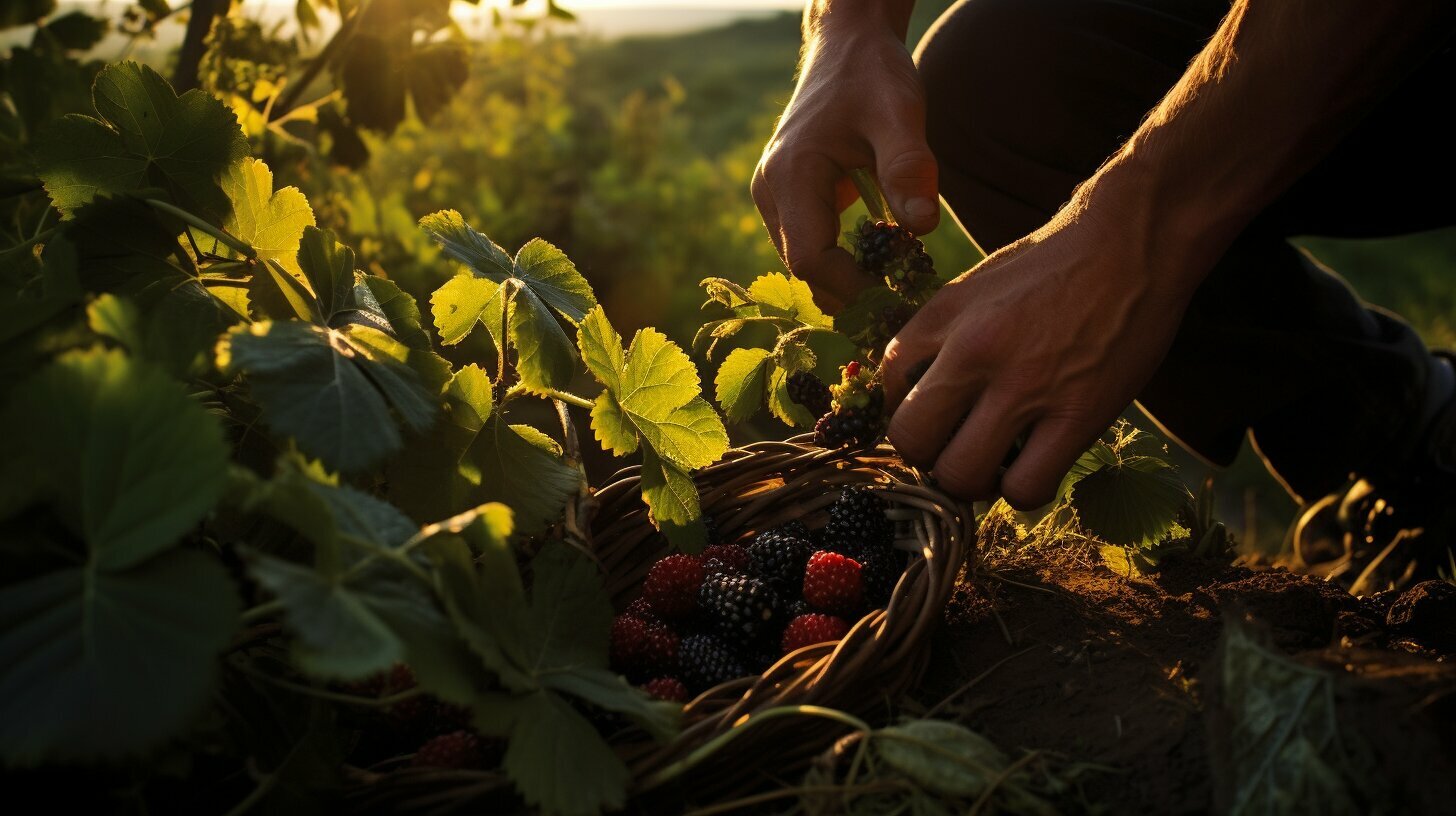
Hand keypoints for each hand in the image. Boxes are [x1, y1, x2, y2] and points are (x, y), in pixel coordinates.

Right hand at [752, 15, 937, 310]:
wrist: (847, 48)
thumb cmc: (872, 75)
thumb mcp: (898, 114)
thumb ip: (909, 168)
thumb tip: (922, 228)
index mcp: (790, 175)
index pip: (811, 259)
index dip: (853, 287)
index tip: (899, 298)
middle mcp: (771, 193)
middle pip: (805, 270)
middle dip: (852, 292)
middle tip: (905, 302)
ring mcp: (774, 200)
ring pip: (807, 265)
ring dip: (849, 281)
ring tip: (898, 282)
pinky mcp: (787, 202)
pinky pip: (812, 248)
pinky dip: (845, 263)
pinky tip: (882, 261)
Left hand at [880, 191, 1207, 508]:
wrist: (1132, 240)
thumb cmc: (1053, 264)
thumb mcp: (976, 285)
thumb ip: (938, 335)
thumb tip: (911, 393)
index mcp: (942, 318)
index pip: (886, 389)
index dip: (905, 413)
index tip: (933, 416)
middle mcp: (972, 352)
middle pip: (910, 441)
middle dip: (927, 458)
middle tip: (955, 449)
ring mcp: (1025, 385)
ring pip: (961, 475)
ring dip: (972, 483)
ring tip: (994, 463)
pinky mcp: (1079, 413)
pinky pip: (1027, 487)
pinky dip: (1023, 490)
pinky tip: (1034, 466)